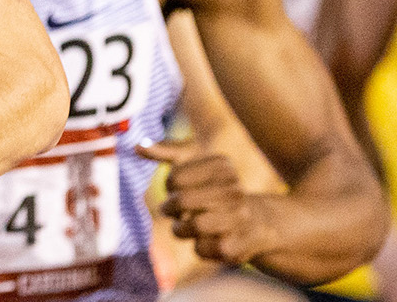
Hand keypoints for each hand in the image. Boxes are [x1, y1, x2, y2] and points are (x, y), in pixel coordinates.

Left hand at [139, 139, 277, 264]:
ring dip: (180, 229)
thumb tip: (138, 146)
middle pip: (182, 201)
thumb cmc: (215, 190)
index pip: (175, 178)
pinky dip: (198, 247)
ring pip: (193, 226)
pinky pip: (200, 249)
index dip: (170, 184)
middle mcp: (234, 192)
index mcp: (223, 167)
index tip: (175, 187)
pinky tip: (208, 240)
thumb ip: (165, 151)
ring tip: (183, 226)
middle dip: (170, 208)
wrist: (259, 224)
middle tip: (170, 210)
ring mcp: (237, 220)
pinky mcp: (234, 247)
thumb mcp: (194, 163)